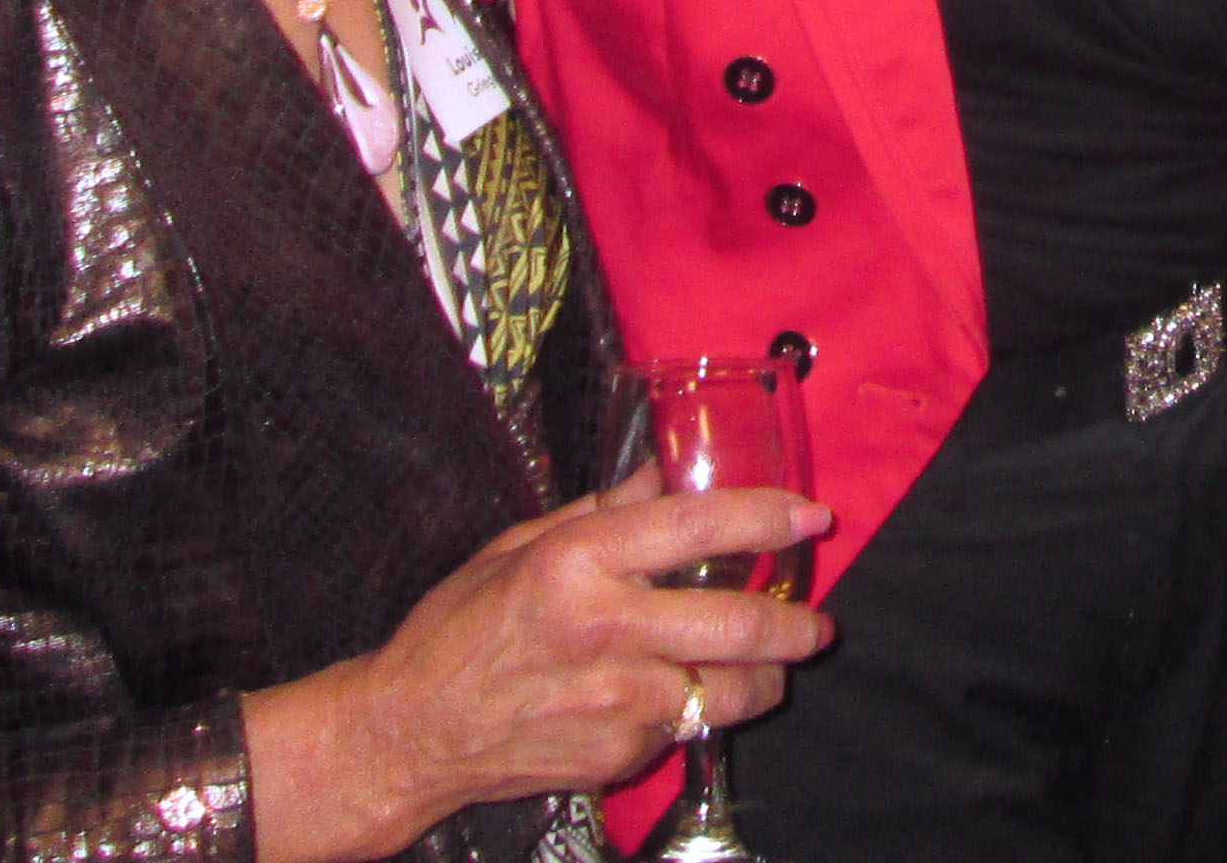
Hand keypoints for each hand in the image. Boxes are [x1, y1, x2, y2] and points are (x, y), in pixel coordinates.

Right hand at [246, 484, 831, 862]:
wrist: (409, 733)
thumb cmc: (456, 631)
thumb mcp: (517, 547)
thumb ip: (600, 511)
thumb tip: (663, 471)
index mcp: (576, 564)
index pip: (697, 527)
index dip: (766, 518)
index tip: (812, 517)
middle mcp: (605, 631)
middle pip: (736, 625)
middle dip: (795, 625)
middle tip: (817, 622)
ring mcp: (615, 703)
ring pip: (727, 692)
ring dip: (765, 681)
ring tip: (774, 669)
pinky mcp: (615, 756)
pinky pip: (679, 729)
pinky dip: (690, 714)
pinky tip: (677, 701)